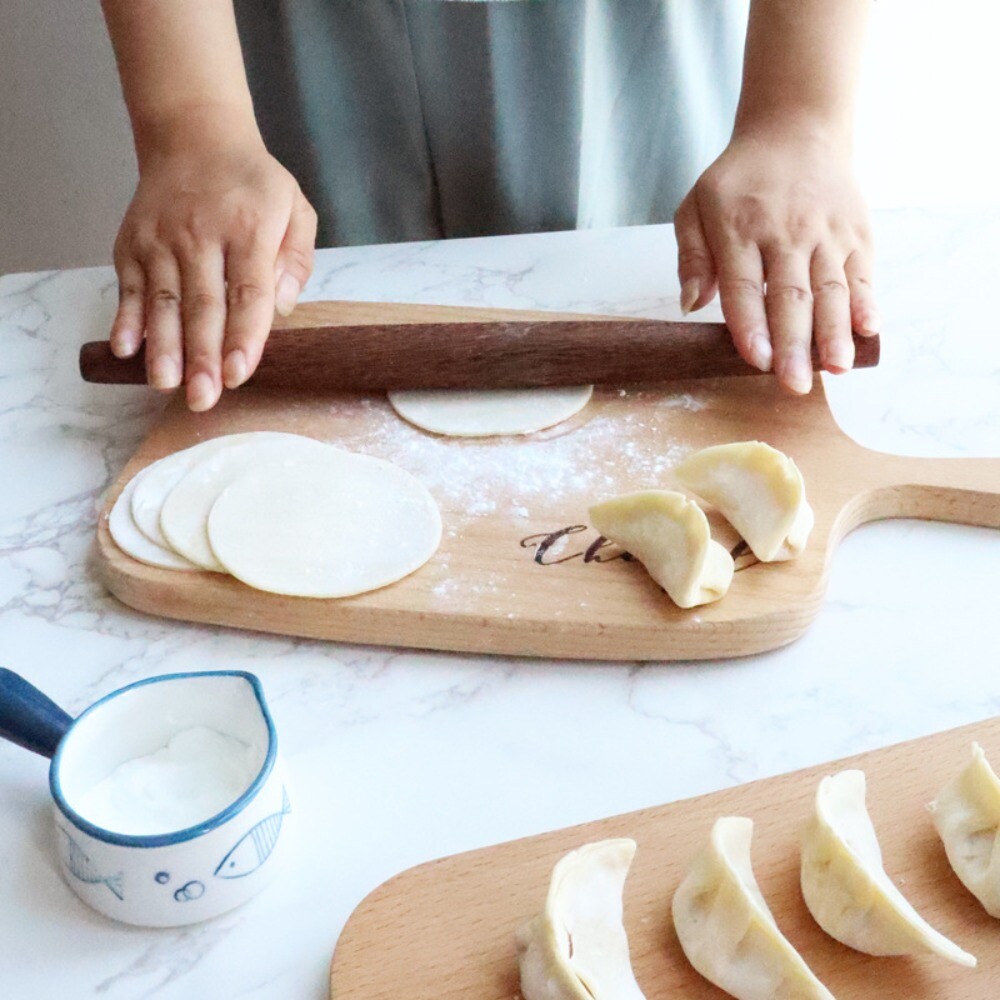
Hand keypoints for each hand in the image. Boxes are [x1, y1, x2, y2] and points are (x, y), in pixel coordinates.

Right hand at [109, 116, 316, 410]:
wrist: (193, 136)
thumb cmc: (251, 184)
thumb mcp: (294, 207)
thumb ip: (296, 258)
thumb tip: (284, 306)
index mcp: (248, 228)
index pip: (248, 291)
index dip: (244, 336)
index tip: (239, 373)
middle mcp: (201, 234)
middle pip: (203, 304)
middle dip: (202, 356)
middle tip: (204, 398)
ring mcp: (162, 238)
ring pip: (163, 300)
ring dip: (163, 347)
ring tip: (166, 385)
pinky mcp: (132, 243)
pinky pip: (129, 286)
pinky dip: (126, 319)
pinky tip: (127, 350)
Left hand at [674, 125, 878, 393]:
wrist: (796, 130)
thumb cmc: (738, 182)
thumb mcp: (696, 207)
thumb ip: (691, 258)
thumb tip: (691, 304)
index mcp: (739, 227)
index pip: (745, 285)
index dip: (751, 325)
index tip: (757, 361)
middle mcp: (785, 230)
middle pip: (791, 295)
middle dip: (795, 343)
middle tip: (795, 384)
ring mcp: (825, 231)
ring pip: (830, 288)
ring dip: (834, 331)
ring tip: (835, 368)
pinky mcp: (855, 231)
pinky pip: (862, 271)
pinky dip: (866, 301)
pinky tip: (868, 330)